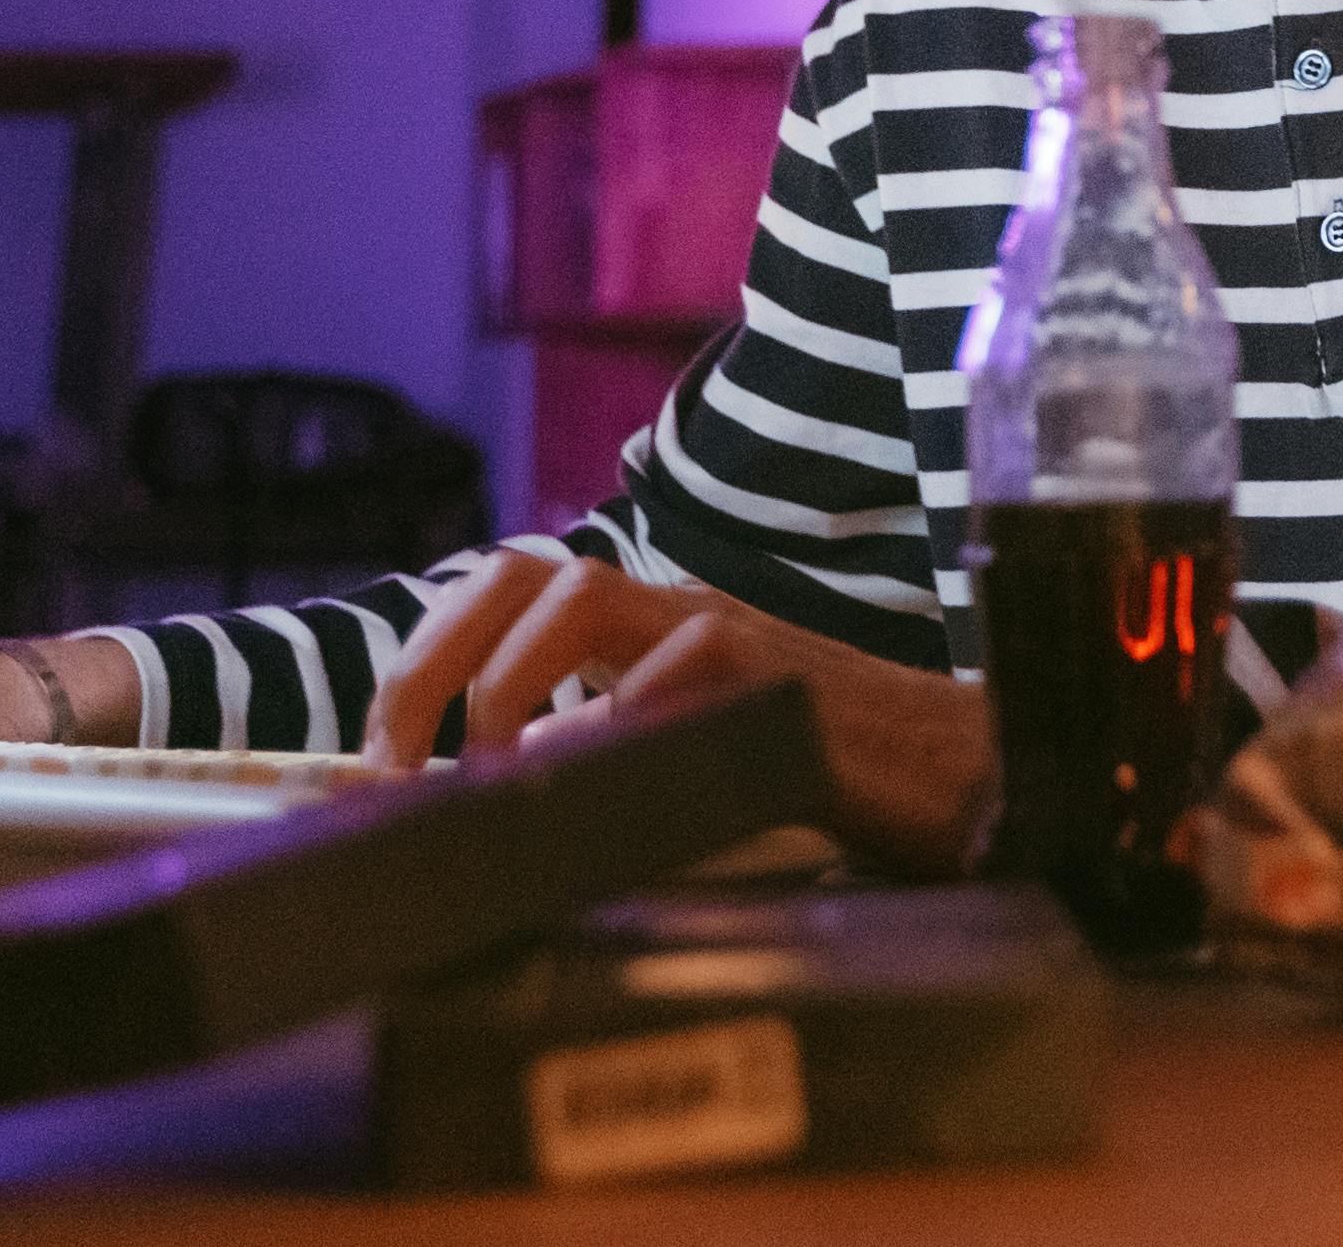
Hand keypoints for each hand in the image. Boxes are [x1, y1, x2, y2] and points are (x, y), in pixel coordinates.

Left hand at [360, 551, 992, 872]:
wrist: (963, 773)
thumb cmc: (825, 774)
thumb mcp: (685, 760)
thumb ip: (604, 753)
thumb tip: (511, 769)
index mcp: (642, 627)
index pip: (504, 594)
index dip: (420, 660)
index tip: (379, 759)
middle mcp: (673, 607)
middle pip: (518, 569)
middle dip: (432, 656)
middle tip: (400, 758)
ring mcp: (728, 629)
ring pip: (583, 591)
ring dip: (507, 679)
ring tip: (491, 769)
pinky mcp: (782, 674)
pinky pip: (684, 662)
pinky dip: (621, 712)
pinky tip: (596, 771)